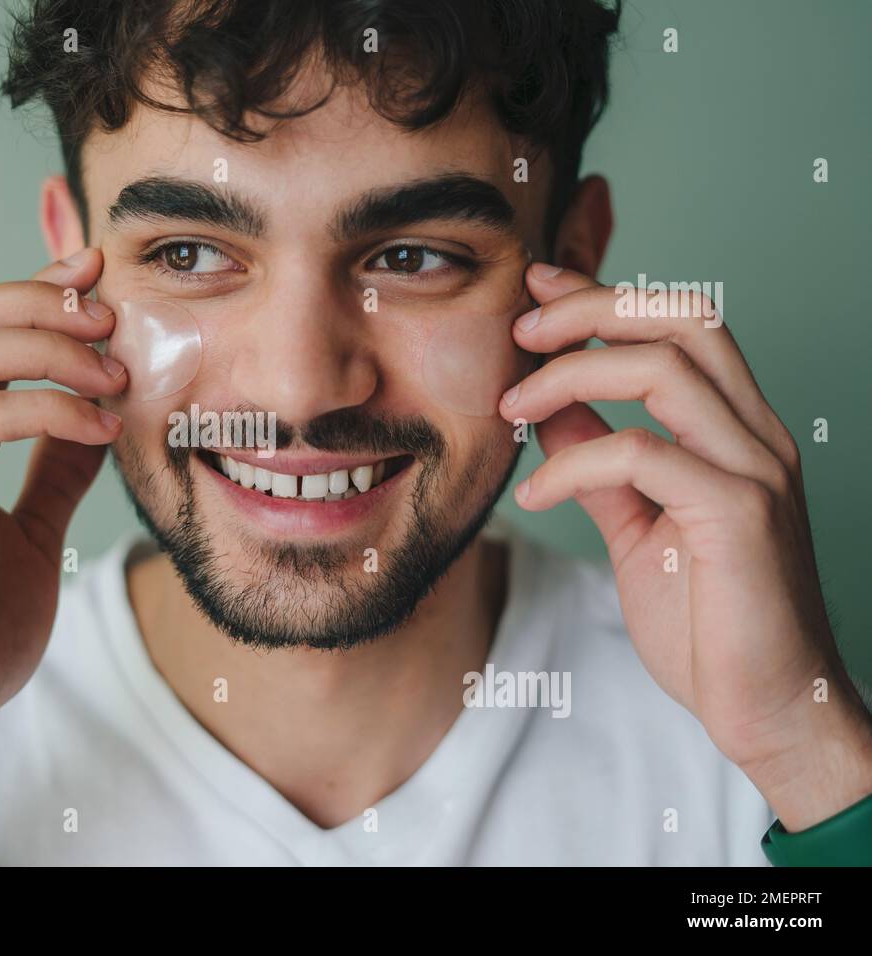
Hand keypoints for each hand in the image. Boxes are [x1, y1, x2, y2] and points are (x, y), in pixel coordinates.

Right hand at [0, 247, 126, 774]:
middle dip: (37, 296)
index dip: (31, 289)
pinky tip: (100, 429)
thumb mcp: (33, 537)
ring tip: (114, 373)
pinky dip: (50, 409)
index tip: (96, 277)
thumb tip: (97, 421)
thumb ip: (56, 476)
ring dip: (48, 343)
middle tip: (109, 317)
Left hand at [502, 262, 871, 830]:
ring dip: (571, 375)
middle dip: (592, 307)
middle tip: (518, 329)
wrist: (765, 709)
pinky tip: (535, 495)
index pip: (680, 327)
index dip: (608, 294)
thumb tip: (548, 410)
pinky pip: (642, 455)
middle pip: (681, 321)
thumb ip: (601, 463)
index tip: (538, 287)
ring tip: (509, 408)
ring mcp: (756, 471)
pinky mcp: (740, 516)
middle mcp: (757, 436)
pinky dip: (573, 463)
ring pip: (665, 370)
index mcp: (738, 431)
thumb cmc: (706, 621)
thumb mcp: (637, 525)